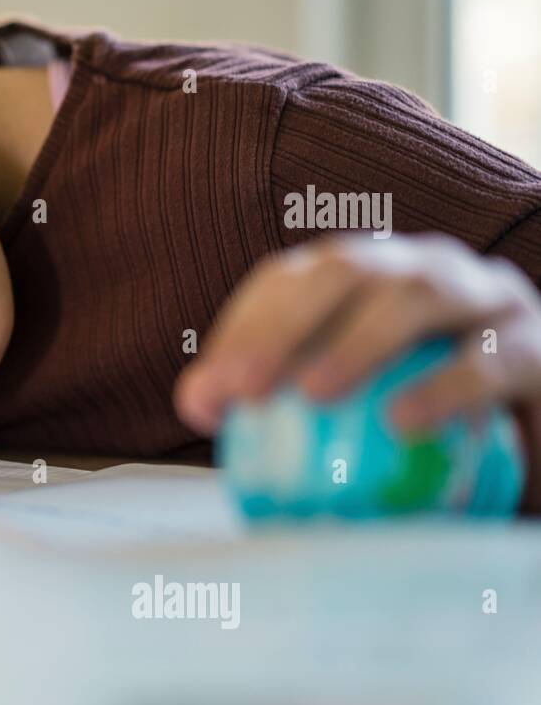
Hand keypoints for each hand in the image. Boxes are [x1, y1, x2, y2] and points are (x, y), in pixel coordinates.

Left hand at [174, 233, 540, 510]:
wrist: (528, 435)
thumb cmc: (422, 426)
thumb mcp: (346, 408)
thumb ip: (276, 402)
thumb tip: (197, 407)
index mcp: (365, 279)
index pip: (289, 281)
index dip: (241, 327)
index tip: (206, 393)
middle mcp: (420, 270)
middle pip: (345, 271)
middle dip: (285, 322)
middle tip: (244, 388)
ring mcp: (483, 294)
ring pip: (416, 295)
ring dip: (357, 341)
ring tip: (311, 394)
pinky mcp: (536, 341)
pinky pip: (490, 357)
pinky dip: (444, 386)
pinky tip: (402, 423)